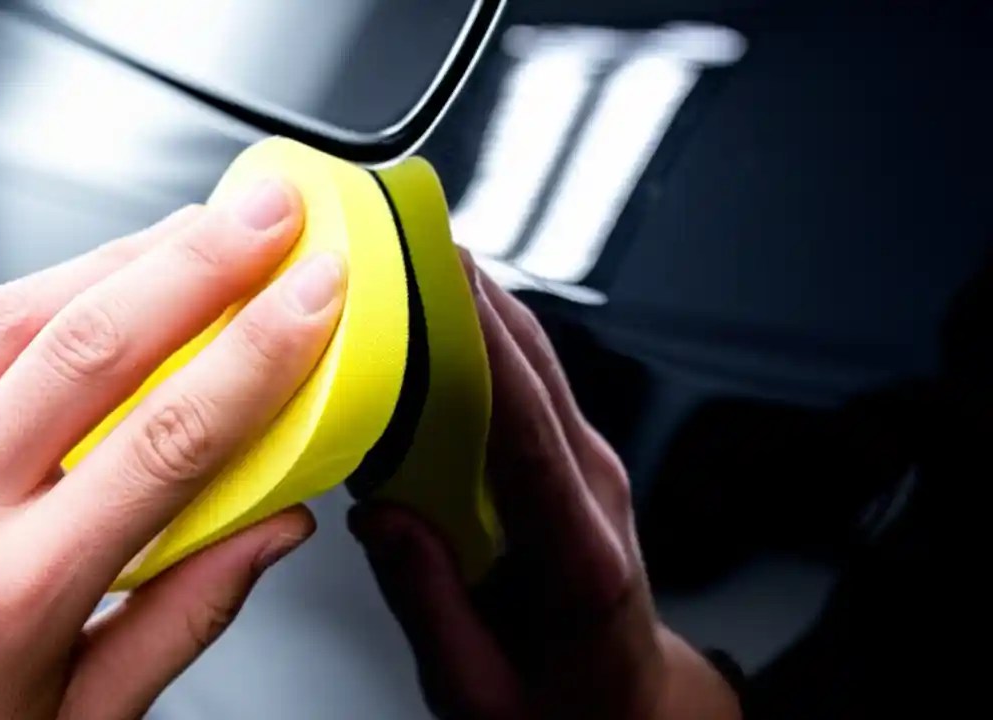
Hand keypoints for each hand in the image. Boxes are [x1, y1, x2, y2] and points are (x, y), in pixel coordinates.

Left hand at [0, 180, 345, 719]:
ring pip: (9, 315)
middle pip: (91, 340)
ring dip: (114, 257)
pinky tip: (76, 296)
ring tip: (189, 230)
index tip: (314, 291)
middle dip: (198, 259)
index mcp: (15, 592)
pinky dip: (23, 309)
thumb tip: (271, 531)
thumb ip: (182, 617)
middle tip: (266, 212)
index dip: (261, 349)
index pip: (172, 434)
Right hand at [349, 260, 740, 718]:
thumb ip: (430, 603)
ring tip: (412, 254)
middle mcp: (595, 494)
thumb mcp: (480, 693)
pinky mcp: (572, 463)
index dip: (482, 345)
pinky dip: (484, 340)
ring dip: (478, 302)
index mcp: (578, 556)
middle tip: (405, 235)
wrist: (629, 710)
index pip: (527, 430)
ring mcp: (591, 470)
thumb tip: (379, 518)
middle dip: (471, 293)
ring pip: (536, 363)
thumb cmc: (564, 710)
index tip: (439, 282)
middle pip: (536, 370)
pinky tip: (438, 320)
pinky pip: (527, 385)